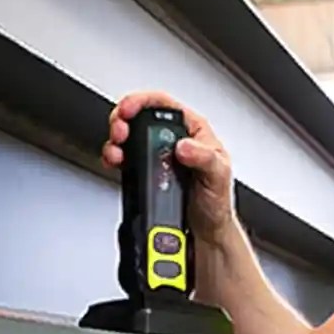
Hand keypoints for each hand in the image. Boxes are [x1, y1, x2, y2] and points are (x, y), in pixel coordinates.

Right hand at [102, 91, 235, 244]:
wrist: (206, 232)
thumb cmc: (217, 201)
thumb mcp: (218, 176)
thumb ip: (204, 157)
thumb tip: (184, 146)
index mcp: (193, 131)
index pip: (164, 103)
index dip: (142, 101)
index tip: (129, 110)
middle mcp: (173, 139)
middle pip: (139, 115)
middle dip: (123, 119)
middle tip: (120, 131)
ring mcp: (157, 155)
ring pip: (129, 135)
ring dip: (117, 139)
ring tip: (117, 150)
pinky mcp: (145, 171)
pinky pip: (125, 157)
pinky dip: (115, 157)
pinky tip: (116, 162)